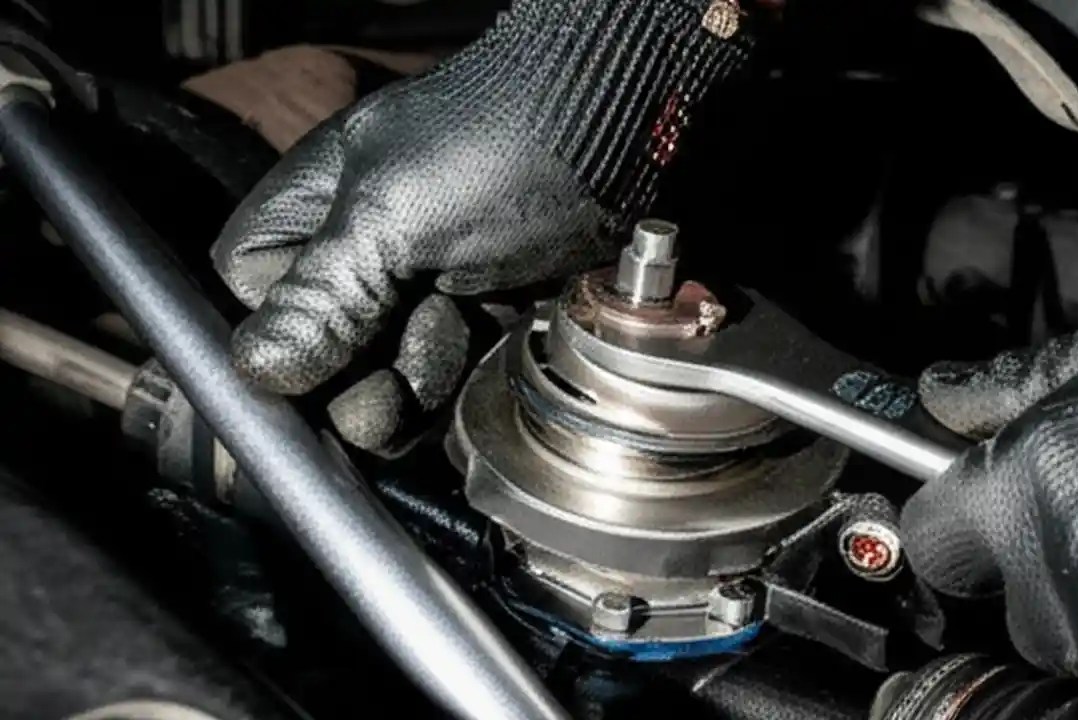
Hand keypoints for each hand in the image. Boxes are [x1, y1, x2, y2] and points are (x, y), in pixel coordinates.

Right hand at [212, 0, 748, 454]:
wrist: (632, 120)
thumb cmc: (508, 138)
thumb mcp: (399, 218)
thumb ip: (326, 296)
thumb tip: (261, 369)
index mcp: (321, 205)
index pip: (250, 286)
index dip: (277, 334)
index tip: (314, 368)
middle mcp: (369, 239)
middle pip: (327, 344)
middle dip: (362, 373)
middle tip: (398, 374)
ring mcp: (430, 269)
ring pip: (394, 362)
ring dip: (420, 375)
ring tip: (456, 335)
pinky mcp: (491, 295)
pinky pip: (456, 359)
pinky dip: (466, 371)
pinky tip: (487, 353)